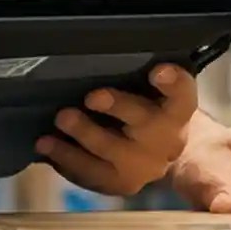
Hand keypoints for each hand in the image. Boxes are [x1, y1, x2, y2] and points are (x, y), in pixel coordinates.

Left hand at [36, 64, 196, 196]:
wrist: (161, 153)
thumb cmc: (149, 108)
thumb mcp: (153, 91)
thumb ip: (137, 73)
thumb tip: (97, 45)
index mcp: (177, 109)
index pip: (182, 92)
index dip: (173, 82)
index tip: (158, 72)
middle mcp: (166, 139)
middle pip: (143, 121)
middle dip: (117, 107)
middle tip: (91, 97)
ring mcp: (145, 166)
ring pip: (112, 153)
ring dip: (82, 136)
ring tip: (56, 124)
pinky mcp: (122, 184)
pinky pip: (93, 175)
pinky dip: (67, 161)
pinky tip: (47, 148)